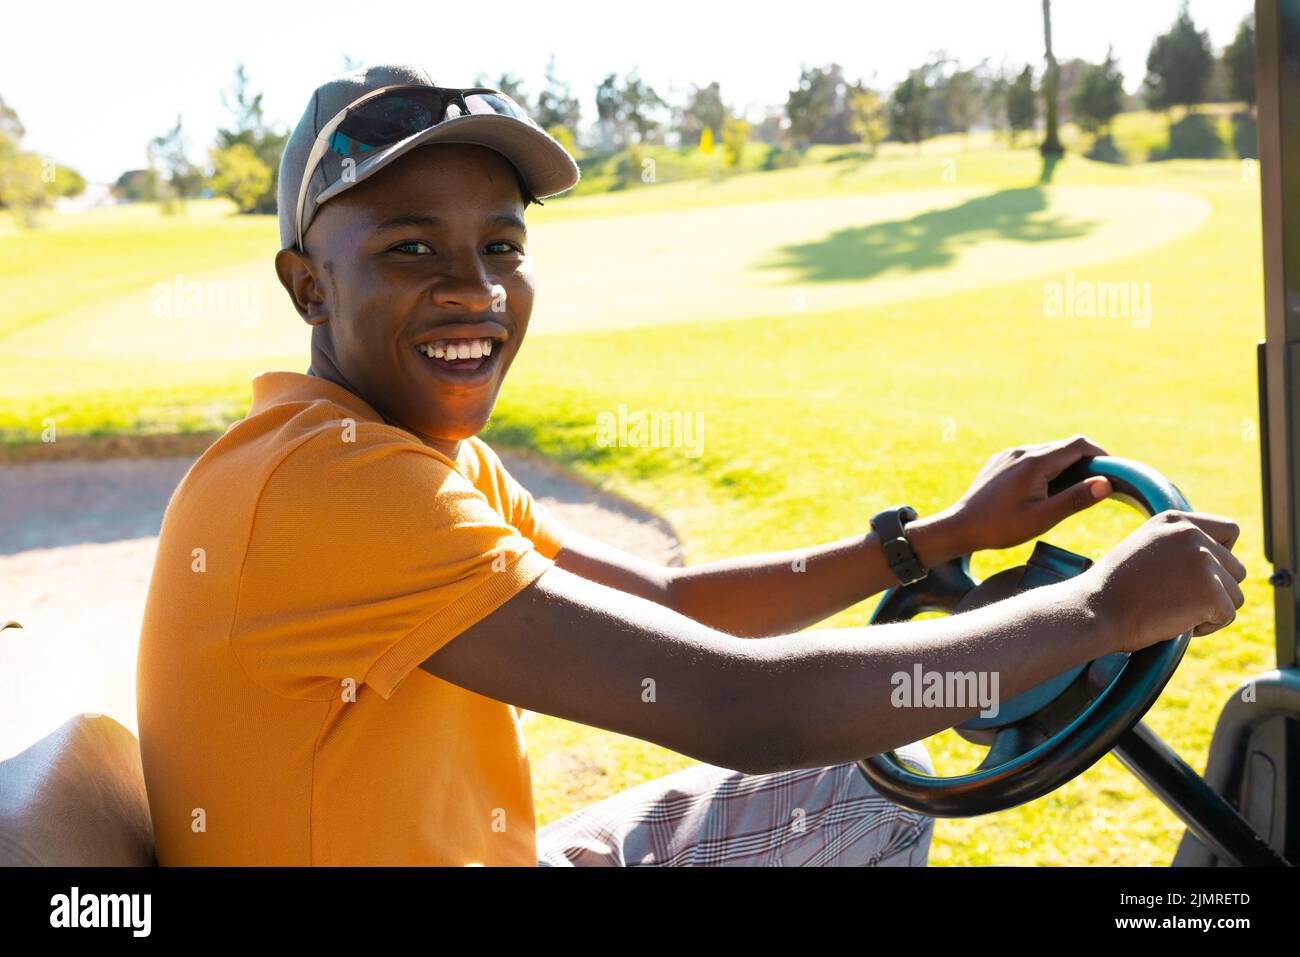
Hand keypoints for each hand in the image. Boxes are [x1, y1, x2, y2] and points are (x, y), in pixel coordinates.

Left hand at [942, 434, 1113, 554]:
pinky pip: (1030, 459)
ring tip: (1071, 492)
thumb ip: (1075, 500)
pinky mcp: (1000, 462)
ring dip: (1064, 466)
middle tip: (1097, 486)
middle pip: (1064, 447)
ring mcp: (1009, 455)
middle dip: (1085, 462)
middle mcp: (1021, 451)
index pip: (1079, 445)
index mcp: (1034, 462)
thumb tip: (1106, 483)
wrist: (959, 527)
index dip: (1101, 455)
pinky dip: (1045, 469)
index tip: (1113, 472)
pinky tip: (1044, 491)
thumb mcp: (1042, 518)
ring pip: (1047, 453)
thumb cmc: (1000, 527)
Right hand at [1080, 510, 1245, 653]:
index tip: (1196, 575)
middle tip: (1177, 600)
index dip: (1221, 556)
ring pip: (1234, 594)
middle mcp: (1192, 535)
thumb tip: (1213, 558)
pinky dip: (1206, 627)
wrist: (1095, 610)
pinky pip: (1227, 616)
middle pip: (1235, 568)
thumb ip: (1178, 545)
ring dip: (1210, 609)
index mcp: (1175, 520)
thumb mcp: (1144, 548)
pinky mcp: (1210, 591)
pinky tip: (1175, 622)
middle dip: (1214, 589)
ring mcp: (1204, 561)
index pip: (1229, 531)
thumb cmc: (1113, 589)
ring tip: (1173, 611)